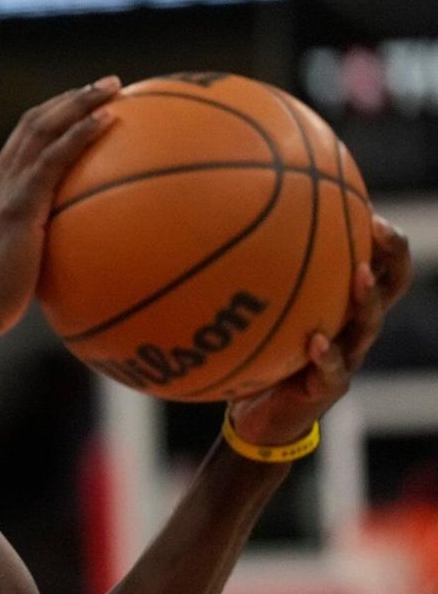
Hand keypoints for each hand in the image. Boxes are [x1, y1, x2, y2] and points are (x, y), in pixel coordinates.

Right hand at [0, 76, 120, 336]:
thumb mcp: (13, 265)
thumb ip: (34, 251)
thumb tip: (68, 259)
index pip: (22, 142)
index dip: (53, 118)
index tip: (82, 108)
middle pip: (33, 123)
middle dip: (70, 99)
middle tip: (106, 86)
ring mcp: (4, 189)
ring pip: (41, 128)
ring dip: (78, 102)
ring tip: (112, 88)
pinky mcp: (17, 204)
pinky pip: (53, 158)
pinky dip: (80, 134)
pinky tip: (108, 121)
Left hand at [229, 214, 412, 445]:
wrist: (259, 414)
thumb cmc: (261, 352)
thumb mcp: (262, 311)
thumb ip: (258, 277)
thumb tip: (234, 223)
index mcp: (342, 306)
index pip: (378, 267)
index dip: (385, 241)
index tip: (372, 209)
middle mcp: (352, 328)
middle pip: (388, 290)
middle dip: (391, 259)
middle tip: (381, 231)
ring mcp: (346, 358)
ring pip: (368, 328)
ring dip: (367, 301)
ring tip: (360, 277)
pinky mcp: (327, 388)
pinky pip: (334, 371)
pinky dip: (327, 356)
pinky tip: (317, 342)